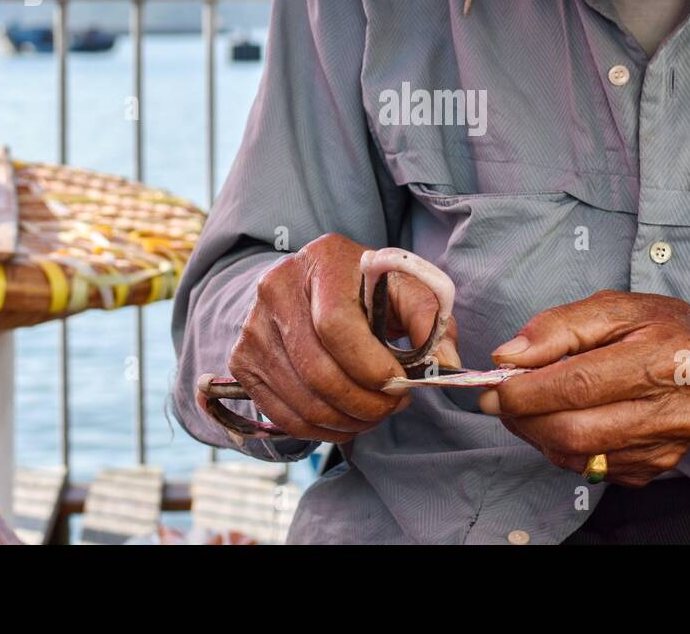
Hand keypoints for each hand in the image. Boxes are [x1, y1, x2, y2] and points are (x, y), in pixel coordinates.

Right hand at [229, 233, 460, 441]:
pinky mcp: (243, 360)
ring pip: (302, 399)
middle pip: (318, 370)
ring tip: (374, 413)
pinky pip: (283, 415)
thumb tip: (446, 364)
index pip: (336, 325)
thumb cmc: (366, 289)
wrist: (310, 286)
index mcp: (324, 260)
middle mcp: (277, 288)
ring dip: (347, 421)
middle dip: (365, 403)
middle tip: (393, 406)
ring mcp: (254, 326)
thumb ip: (430, 320)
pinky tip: (345, 420)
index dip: (370, 367)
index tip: (398, 385)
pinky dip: (321, 429)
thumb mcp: (405, 288)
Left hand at [478, 290, 689, 485]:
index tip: (492, 386)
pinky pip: (590, 469)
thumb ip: (561, 326)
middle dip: (523, 418)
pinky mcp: (655, 468)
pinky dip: (562, 448)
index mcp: (662, 359)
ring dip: (537, 434)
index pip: (580, 384)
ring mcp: (664, 447)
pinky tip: (562, 421)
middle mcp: (669, 410)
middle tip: (500, 398)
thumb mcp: (620, 307)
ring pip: (577, 456)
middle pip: (575, 430)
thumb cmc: (669, 331)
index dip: (527, 391)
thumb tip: (510, 355)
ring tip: (527, 407)